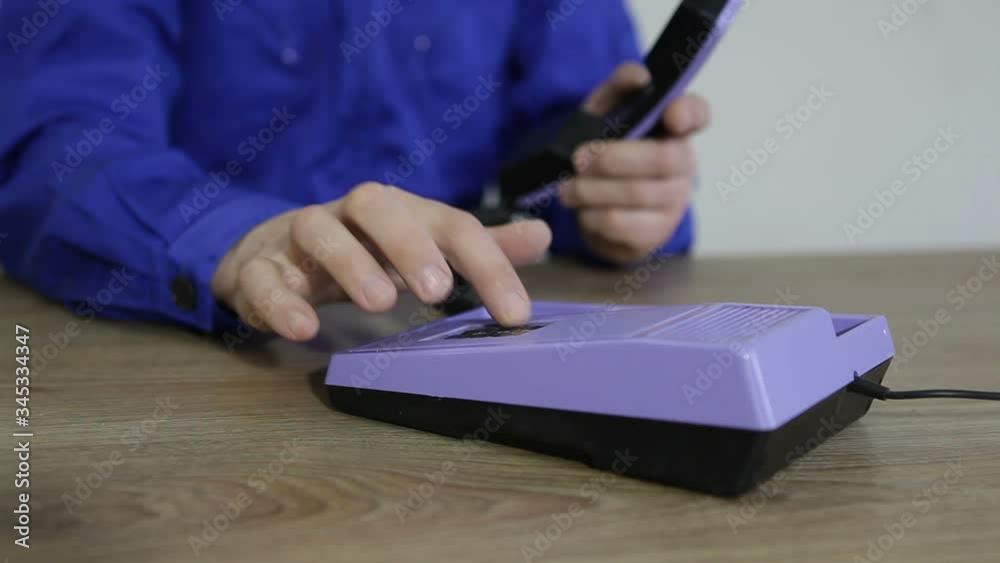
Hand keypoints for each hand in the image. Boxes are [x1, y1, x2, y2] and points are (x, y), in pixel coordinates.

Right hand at [211, 183, 551, 340]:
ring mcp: (300, 238)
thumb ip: (476, 247)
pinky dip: (280, 301)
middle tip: (438, 290)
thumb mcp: (421, 247)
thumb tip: (543, 233)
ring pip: (317, 229)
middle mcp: (350, 215)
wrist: (273, 253)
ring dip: (348, 262)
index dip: (487, 265)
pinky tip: (303, 330)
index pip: (451, 224)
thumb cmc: (364, 251)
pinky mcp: (258, 268)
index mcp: (400, 212)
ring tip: (377, 304)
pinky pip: (262, 276)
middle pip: (376, 204)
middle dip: (408, 243)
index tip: (516, 314)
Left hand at [561, 63, 709, 264]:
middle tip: (578, 157)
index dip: (690, 113)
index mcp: (675, 129)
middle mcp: (684, 165)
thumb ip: (620, 89)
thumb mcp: (605, 114)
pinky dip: (594, 216)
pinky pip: (624, 225)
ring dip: (594, 190)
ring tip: (567, 188)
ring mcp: (673, 202)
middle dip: (615, 158)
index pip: (698, 114)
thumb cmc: (607, 150)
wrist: (596, 204)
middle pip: (662, 160)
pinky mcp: (655, 233)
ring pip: (638, 195)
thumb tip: (638, 75)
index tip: (671, 113)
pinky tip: (580, 209)